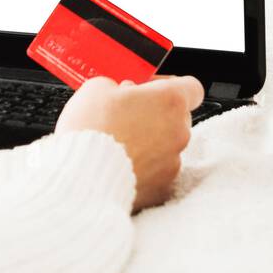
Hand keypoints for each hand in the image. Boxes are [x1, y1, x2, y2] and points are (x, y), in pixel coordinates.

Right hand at [55, 75, 202, 211]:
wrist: (81, 178)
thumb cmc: (90, 132)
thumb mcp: (96, 88)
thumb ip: (117, 85)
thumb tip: (120, 93)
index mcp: (169, 101)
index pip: (191, 87)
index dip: (170, 86)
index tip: (149, 89)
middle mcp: (179, 131)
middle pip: (177, 117)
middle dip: (155, 115)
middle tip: (126, 116)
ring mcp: (173, 161)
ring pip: (167, 145)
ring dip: (149, 142)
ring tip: (118, 145)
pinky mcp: (163, 187)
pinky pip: (158, 171)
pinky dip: (144, 167)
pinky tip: (120, 164)